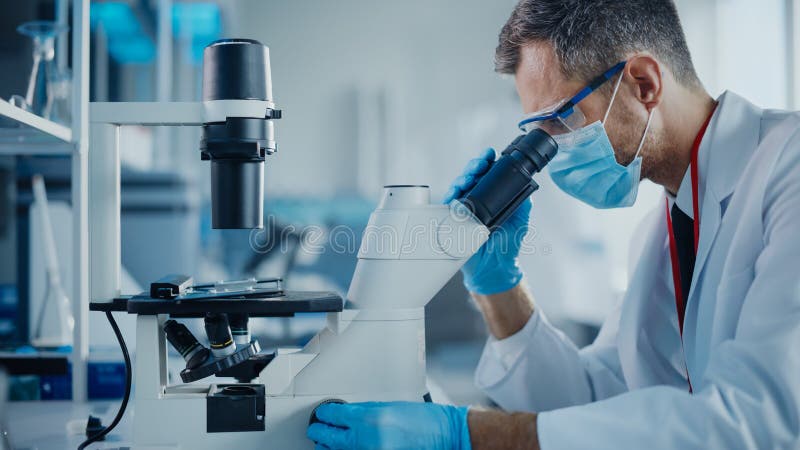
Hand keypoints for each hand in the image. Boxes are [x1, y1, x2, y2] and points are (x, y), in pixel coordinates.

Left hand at [307, 401, 471, 449]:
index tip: (322, 414)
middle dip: (320, 432)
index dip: (324, 414)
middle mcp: (366, 439)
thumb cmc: (424, 421)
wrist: (445, 436)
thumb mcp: (389, 407)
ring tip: (326, 443)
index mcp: (369, 418)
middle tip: (317, 430)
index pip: (333, 416)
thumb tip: (344, 416)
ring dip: (329, 447)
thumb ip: (363, 412)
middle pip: (328, 438)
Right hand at [443, 148, 530, 294]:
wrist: (495, 268)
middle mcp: (476, 200)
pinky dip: (451, 196)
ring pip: (458, 186)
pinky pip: (448, 204)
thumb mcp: (520, 218)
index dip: (487, 163)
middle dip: (474, 166)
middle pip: (471, 176)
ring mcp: (463, 210)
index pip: (487, 175)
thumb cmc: (506, 246)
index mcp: (491, 197)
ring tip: (470, 176)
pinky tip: (457, 192)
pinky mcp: (452, 221)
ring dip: (463, 177)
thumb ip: (522, 200)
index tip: (490, 155)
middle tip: (481, 164)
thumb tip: (526, 182)